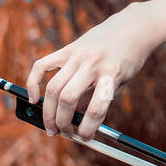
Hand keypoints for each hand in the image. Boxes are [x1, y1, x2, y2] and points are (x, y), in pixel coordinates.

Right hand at [26, 2, 159, 140]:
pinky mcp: (68, 49)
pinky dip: (33, 83)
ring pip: (54, 87)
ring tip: (51, 126)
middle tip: (64, 133)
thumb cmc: (129, 58)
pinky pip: (41, 66)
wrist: (133, 27)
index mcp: (112, 74)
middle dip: (63, 122)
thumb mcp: (123, 81)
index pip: (96, 108)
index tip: (85, 138)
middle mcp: (93, 64)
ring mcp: (78, 55)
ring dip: (49, 111)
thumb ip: (99, 97)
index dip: (88, 128)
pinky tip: (34, 99)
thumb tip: (74, 118)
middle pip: (68, 99)